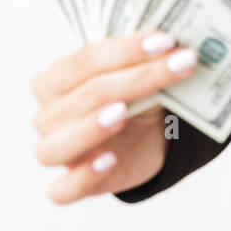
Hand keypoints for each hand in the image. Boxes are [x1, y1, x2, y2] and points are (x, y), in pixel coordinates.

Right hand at [32, 29, 199, 203]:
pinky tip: (109, 160)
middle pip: (86, 96)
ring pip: (55, 146)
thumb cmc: (137, 98)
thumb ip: (149, 59)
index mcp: (55, 81)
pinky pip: (63, 190)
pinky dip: (82, 177)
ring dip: (90, 127)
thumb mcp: (142, 75)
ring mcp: (58, 152)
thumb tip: (181, 43)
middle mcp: (50, 116)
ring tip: (124, 112)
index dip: (126, 50)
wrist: (148, 137)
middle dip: (139, 77)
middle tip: (180, 65)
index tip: (167, 41)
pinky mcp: (75, 184)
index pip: (85, 61)